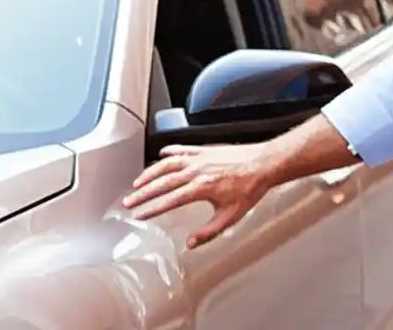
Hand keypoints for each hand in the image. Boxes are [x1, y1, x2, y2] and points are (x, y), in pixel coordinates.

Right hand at [122, 143, 273, 248]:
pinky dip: (169, 152)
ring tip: (137, 182)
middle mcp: (196, 170)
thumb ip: (209, 231)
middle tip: (129, 201)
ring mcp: (199, 158)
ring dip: (150, 173)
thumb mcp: (230, 216)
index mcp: (200, 188)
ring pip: (167, 164)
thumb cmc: (250, 188)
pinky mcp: (204, 149)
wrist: (263, 164)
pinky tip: (161, 154)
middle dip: (143, 193)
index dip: (152, 209)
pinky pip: (181, 149)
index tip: (139, 215)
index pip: (169, 200)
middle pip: (162, 182)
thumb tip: (191, 243)